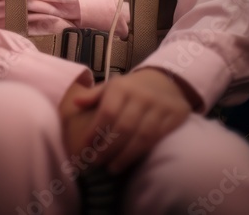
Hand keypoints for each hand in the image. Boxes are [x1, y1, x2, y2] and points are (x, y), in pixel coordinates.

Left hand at [59, 68, 191, 172]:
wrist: (166, 80)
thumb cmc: (132, 88)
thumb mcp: (112, 86)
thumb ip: (94, 95)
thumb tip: (75, 102)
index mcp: (122, 87)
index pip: (107, 112)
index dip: (96, 131)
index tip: (86, 147)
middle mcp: (141, 96)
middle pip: (123, 127)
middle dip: (109, 148)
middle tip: (97, 162)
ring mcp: (159, 106)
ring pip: (141, 136)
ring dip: (125, 155)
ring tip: (112, 167)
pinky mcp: (174, 116)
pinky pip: (157, 138)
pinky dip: (142, 151)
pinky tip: (131, 161)